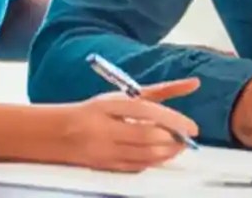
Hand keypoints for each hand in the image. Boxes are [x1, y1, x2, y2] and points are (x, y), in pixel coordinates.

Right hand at [58, 78, 201, 171]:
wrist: (58, 133)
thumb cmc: (94, 111)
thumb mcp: (123, 96)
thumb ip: (160, 90)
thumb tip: (194, 83)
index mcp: (108, 106)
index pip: (146, 112)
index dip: (173, 120)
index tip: (192, 127)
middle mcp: (105, 129)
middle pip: (148, 136)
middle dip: (174, 139)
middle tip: (187, 137)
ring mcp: (105, 151)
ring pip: (146, 156)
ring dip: (168, 152)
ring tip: (179, 145)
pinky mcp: (107, 167)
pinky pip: (138, 167)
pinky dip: (155, 161)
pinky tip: (163, 154)